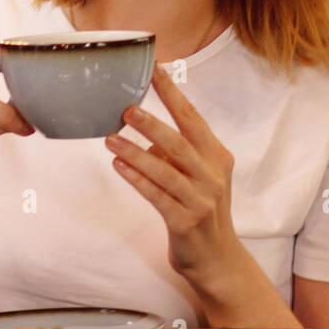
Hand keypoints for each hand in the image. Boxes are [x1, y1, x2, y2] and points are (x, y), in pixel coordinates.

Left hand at [104, 62, 241, 284]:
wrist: (218, 259)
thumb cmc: (203, 210)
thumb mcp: (199, 176)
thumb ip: (177, 154)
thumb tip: (145, 134)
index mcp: (217, 156)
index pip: (192, 118)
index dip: (172, 93)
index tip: (156, 69)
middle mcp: (212, 174)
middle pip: (179, 142)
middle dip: (152, 124)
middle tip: (126, 109)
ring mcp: (201, 199)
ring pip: (164, 170)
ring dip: (135, 152)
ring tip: (110, 139)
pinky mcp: (185, 221)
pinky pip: (156, 195)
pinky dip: (136, 179)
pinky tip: (118, 166)